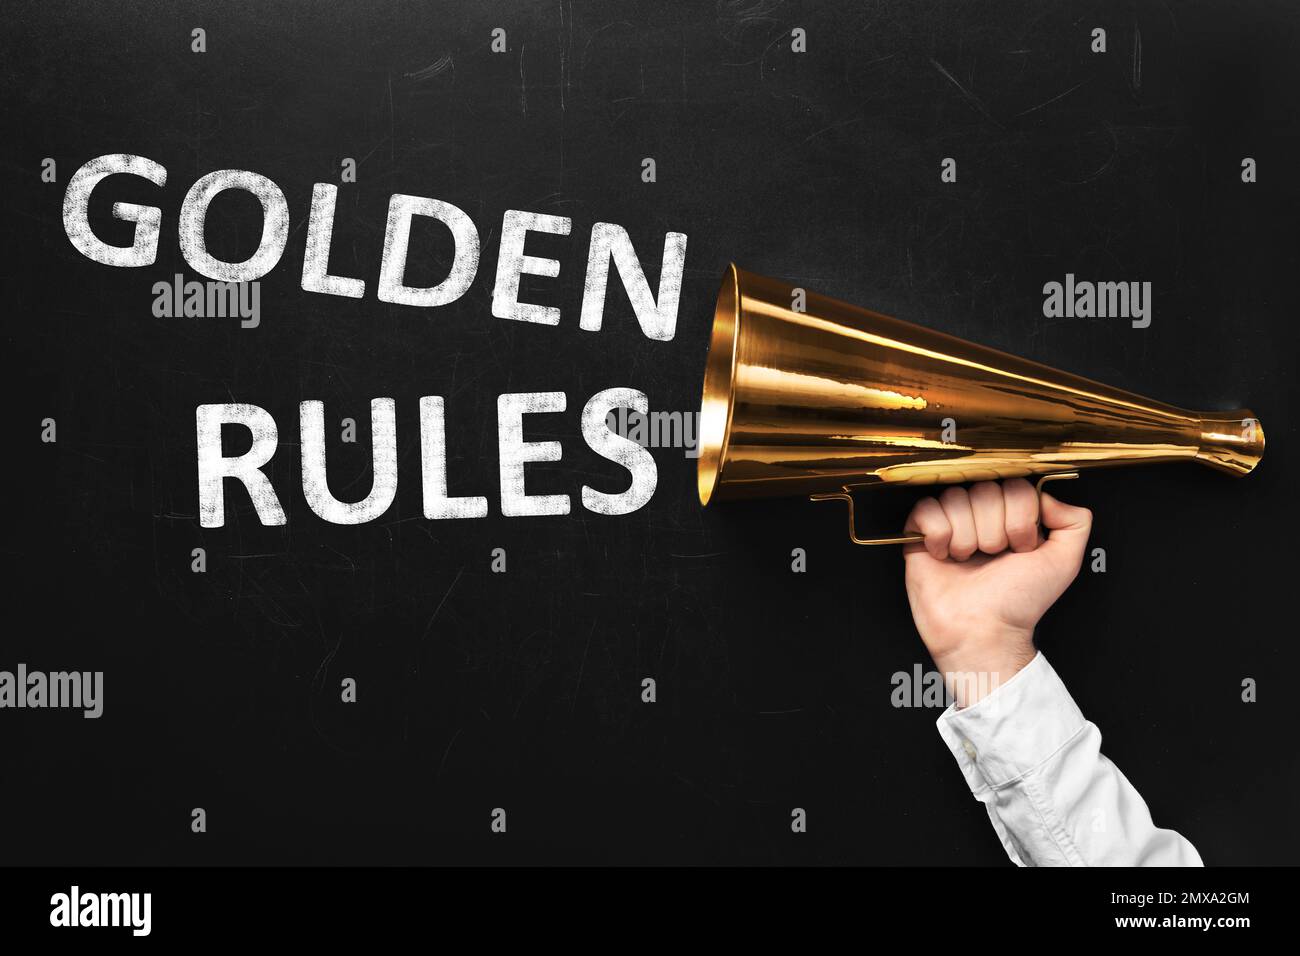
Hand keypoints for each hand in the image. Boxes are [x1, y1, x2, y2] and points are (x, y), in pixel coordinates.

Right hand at [902, 479, 1091, 705]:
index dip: (1019, 519)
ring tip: (967, 560)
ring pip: (956, 499)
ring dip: (966, 538)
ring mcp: (949, 523)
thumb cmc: (1018, 602)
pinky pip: (927, 509)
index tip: (1019, 549)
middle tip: (992, 558)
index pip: (1015, 487)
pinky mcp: (919, 533)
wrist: (983, 630)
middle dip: (993, 531)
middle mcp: (980, 516)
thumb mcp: (1064, 562)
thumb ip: (1074, 521)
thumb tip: (1047, 495)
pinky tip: (944, 555)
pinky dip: (939, 535)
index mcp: (1011, 516)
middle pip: (985, 490)